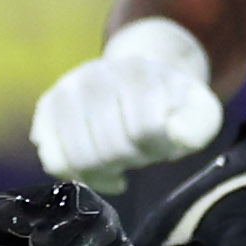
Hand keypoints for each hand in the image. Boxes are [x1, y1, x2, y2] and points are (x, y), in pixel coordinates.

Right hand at [31, 17, 224, 190]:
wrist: (139, 80)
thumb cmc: (170, 106)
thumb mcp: (198, 110)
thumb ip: (198, 124)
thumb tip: (175, 136)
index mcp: (137, 71)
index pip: (144, 130)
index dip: (157, 149)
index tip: (163, 144)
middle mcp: (94, 75)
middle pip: (109, 149)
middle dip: (130, 159)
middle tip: (139, 151)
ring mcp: (66, 90)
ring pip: (78, 158)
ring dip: (104, 169)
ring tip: (119, 158)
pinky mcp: (46, 108)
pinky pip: (53, 160)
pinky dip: (77, 174)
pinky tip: (96, 167)